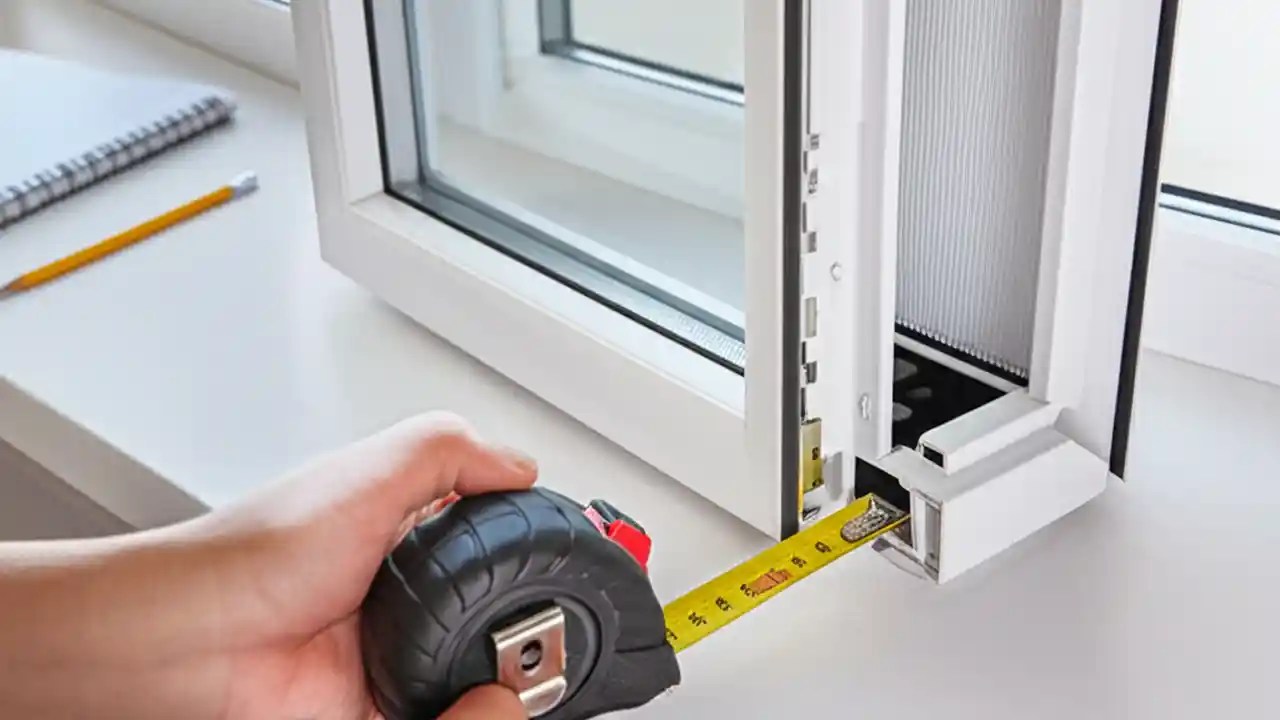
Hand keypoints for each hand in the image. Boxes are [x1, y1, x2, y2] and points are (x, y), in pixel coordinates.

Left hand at [192, 412, 538, 718]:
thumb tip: (518, 463)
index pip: (486, 530)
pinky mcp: (378, 707)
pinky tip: (470, 703)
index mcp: (401, 528)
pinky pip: (438, 716)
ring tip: (514, 675)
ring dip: (491, 677)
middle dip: (515, 624)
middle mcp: (398, 590)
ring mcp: (390, 652)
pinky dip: (458, 716)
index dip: (521, 542)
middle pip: (487, 607)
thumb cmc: (256, 556)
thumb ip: (446, 451)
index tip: (561, 556)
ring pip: (470, 671)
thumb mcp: (368, 472)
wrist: (194, 644)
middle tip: (541, 633)